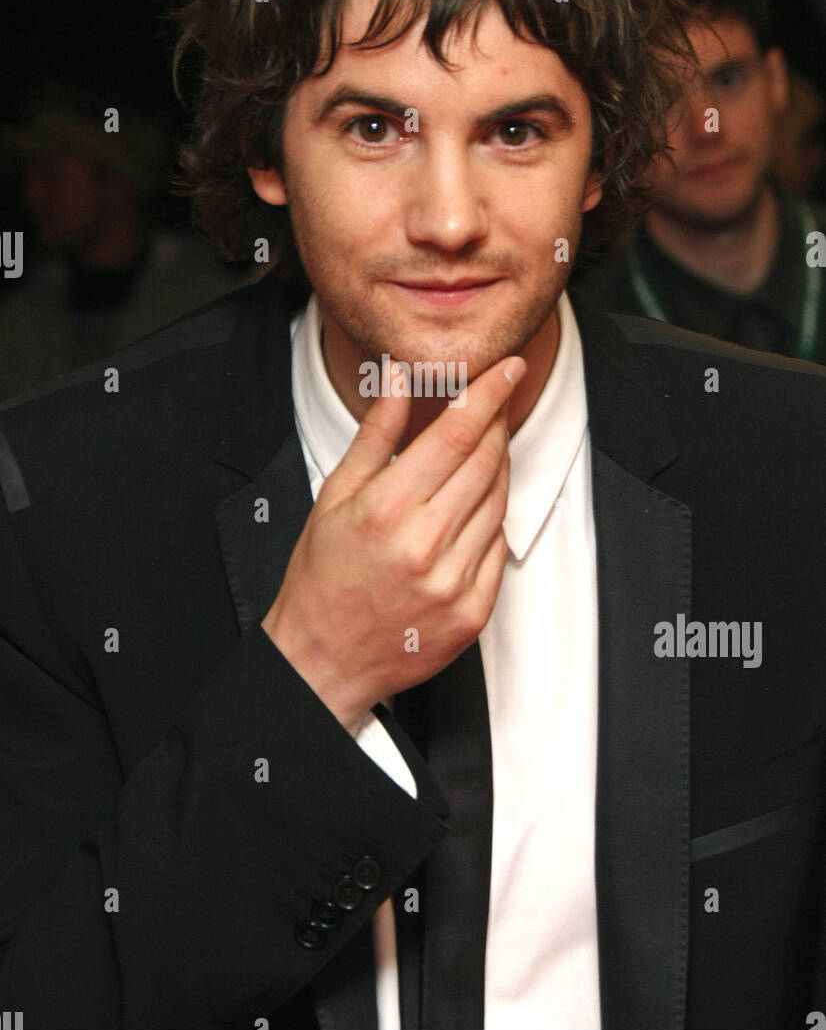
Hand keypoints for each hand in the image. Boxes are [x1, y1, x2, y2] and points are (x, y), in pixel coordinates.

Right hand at [261, 355, 525, 734]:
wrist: (322, 659)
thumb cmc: (322, 579)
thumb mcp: (335, 495)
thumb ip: (375, 435)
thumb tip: (397, 380)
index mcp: (387, 509)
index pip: (458, 434)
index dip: (490, 394)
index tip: (508, 370)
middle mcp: (425, 545)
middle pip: (487, 462)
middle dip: (498, 424)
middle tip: (497, 402)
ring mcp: (453, 582)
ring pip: (499, 503)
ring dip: (497, 470)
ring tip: (479, 455)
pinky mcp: (472, 612)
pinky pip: (499, 549)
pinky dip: (491, 521)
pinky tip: (469, 512)